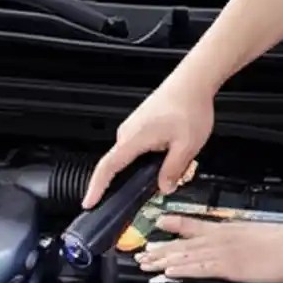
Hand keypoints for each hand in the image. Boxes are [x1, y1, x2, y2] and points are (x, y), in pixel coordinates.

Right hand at [82, 78, 215, 207]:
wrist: (193, 80)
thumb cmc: (189, 107)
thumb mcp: (187, 146)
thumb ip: (173, 170)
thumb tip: (164, 187)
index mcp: (133, 139)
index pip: (107, 168)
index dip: (96, 188)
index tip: (89, 202)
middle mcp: (127, 133)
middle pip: (119, 166)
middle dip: (133, 181)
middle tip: (153, 189)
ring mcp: (132, 127)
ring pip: (132, 157)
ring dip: (148, 166)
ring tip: (174, 163)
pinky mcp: (140, 124)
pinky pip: (138, 147)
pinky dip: (149, 156)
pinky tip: (170, 154)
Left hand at [136, 215, 282, 282]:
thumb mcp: (259, 234)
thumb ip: (243, 238)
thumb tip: (238, 245)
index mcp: (228, 230)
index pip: (195, 225)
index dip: (175, 224)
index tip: (159, 222)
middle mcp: (220, 239)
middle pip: (183, 244)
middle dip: (160, 250)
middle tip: (140, 254)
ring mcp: (223, 252)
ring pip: (185, 255)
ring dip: (163, 260)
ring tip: (145, 264)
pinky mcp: (229, 266)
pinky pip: (199, 268)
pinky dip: (182, 269)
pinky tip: (169, 271)